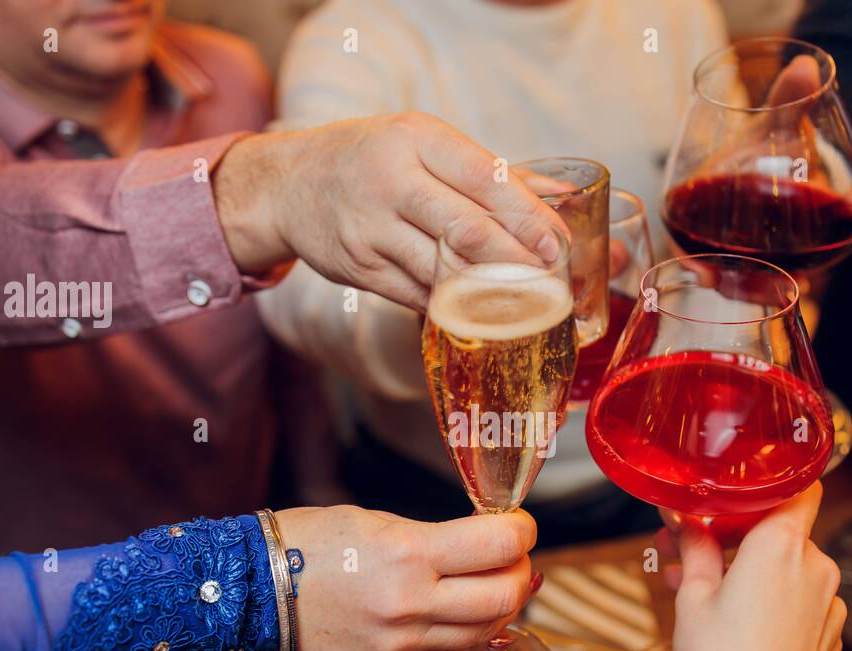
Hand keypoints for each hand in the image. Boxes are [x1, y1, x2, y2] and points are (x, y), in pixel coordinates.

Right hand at [215, 113, 568, 309]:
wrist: (288, 186)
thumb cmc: (372, 161)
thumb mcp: (424, 146)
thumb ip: (492, 173)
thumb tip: (563, 197)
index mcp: (416, 139)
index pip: (485, 178)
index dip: (527, 216)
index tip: (558, 244)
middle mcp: (391, 180)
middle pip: (467, 229)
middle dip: (516, 259)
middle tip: (550, 279)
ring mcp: (370, 228)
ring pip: (442, 269)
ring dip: (488, 290)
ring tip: (524, 301)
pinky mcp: (359, 268)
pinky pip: (418, 295)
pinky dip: (453, 305)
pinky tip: (479, 310)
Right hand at [272, 505, 536, 650]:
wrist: (254, 588)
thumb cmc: (315, 541)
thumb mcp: (382, 521)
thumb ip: (440, 539)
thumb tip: (493, 546)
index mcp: (408, 555)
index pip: (499, 546)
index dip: (522, 531)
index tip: (520, 524)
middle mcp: (409, 605)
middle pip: (504, 597)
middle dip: (520, 572)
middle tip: (513, 558)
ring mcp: (399, 645)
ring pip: (483, 632)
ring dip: (499, 606)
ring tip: (490, 584)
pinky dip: (465, 632)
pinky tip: (457, 612)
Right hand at [662, 483, 843, 650]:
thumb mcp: (693, 598)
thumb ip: (695, 547)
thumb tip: (685, 517)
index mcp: (783, 545)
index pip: (799, 484)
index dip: (770, 483)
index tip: (736, 492)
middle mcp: (817, 567)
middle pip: (783, 531)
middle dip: (738, 538)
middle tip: (688, 552)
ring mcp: (831, 604)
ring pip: (790, 570)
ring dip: (750, 573)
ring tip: (700, 596)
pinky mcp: (832, 635)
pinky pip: (801, 602)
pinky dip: (772, 603)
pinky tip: (734, 626)